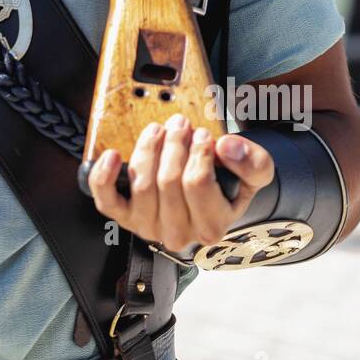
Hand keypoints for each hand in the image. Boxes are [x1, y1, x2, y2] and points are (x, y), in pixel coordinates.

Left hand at [89, 113, 275, 254]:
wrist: (210, 196)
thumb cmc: (230, 183)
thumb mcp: (255, 171)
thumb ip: (252, 160)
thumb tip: (227, 146)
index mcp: (212, 227)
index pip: (198, 184)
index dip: (198, 152)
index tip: (202, 135)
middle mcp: (178, 234)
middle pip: (168, 181)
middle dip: (174, 145)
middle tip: (181, 125)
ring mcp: (149, 227)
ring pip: (141, 185)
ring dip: (148, 149)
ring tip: (160, 130)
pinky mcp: (125, 217)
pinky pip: (107, 201)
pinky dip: (104, 177)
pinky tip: (113, 155)